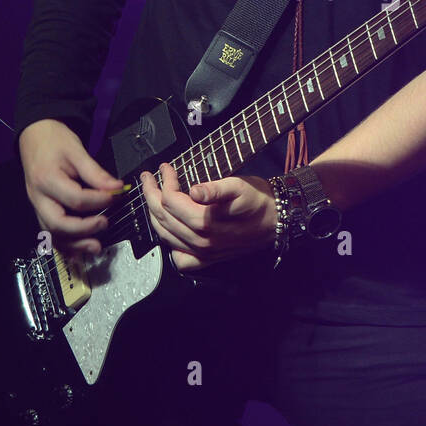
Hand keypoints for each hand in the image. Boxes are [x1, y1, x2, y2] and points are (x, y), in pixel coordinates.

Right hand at [18, 119, 124, 263]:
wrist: (35, 135)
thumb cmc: (54, 140)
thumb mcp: (77, 150)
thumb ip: (96, 172)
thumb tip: (117, 187)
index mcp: (47, 180)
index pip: (76, 199)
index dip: (99, 201)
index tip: (116, 196)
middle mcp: (38, 197)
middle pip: (58, 224)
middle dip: (83, 230)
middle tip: (105, 224)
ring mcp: (37, 205)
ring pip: (52, 233)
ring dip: (74, 244)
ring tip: (96, 247)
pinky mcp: (40, 209)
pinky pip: (50, 232)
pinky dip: (64, 244)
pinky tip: (78, 251)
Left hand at [139, 166, 276, 271]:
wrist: (277, 220)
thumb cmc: (259, 200)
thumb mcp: (240, 186)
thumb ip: (216, 189)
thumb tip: (194, 191)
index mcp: (205, 223)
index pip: (171, 201)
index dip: (165, 181)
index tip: (165, 166)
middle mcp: (200, 242)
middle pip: (163, 217)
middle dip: (151, 194)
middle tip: (148, 176)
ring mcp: (202, 253)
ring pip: (165, 235)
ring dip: (154, 213)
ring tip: (152, 195)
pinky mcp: (207, 259)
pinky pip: (179, 258)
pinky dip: (169, 243)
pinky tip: (169, 229)